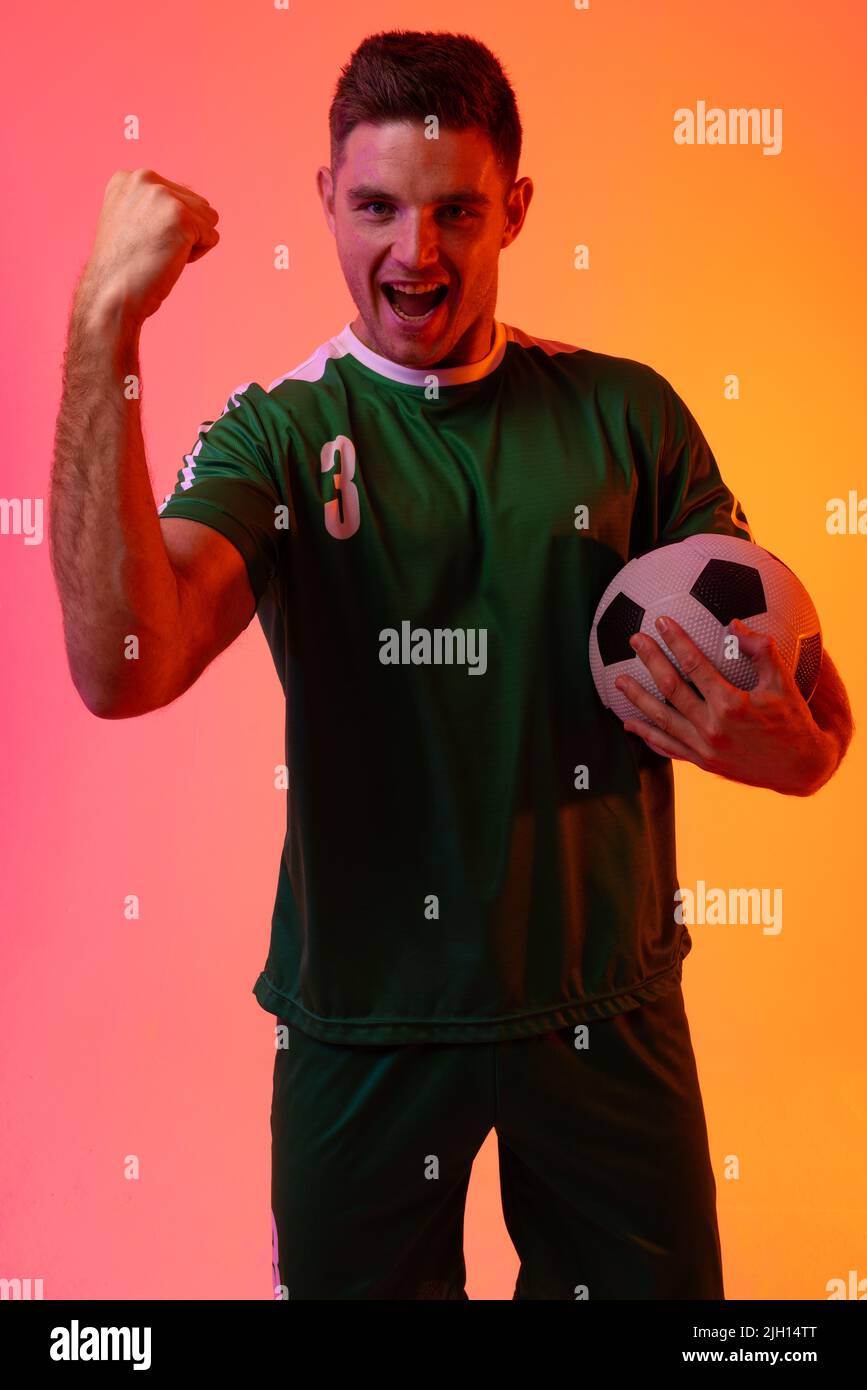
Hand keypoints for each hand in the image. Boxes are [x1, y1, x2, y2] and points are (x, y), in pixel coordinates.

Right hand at [77, 168, 220, 325]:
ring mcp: (162, 196)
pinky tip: (170, 261)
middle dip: (183, 231)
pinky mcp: (181, 217)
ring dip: (192, 242)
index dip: (168, 226)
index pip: (177, 195)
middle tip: (152, 250)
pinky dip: (197, 255)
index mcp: (128, 178)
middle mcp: (144, 178)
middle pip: (197, 203)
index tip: (141, 241)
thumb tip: (199, 207)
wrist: (111, 295)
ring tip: (160, 254)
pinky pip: (212, 236)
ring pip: (208, 217)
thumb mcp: (132, 223)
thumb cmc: (123, 269)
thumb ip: (154, 206)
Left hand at [614, 615, 836, 794]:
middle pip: (670, 689)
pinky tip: (630, 725)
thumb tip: (733, 624)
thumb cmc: (793, 720)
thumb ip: (761, 651)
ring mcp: (705, 748)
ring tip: (618, 680)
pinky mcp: (703, 763)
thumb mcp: (784, 683)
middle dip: (649, 661)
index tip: (661, 622)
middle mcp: (712, 727)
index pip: (694, 666)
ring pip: (662, 721)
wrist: (800, 768)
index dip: (675, 642)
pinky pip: (669, 748)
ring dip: (637, 699)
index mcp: (731, 704)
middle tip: (633, 640)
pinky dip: (648, 736)